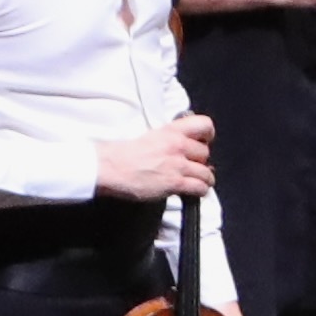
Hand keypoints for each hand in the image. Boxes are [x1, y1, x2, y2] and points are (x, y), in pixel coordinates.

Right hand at [94, 114, 216, 200]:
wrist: (108, 167)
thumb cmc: (122, 154)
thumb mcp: (150, 137)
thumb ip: (169, 139)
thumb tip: (184, 147)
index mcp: (171, 131)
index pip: (204, 124)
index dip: (207, 134)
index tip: (204, 141)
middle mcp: (177, 145)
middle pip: (205, 152)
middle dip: (200, 160)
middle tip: (192, 165)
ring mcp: (177, 165)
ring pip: (206, 172)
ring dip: (203, 178)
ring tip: (197, 181)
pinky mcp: (174, 182)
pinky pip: (200, 187)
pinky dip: (200, 190)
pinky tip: (194, 191)